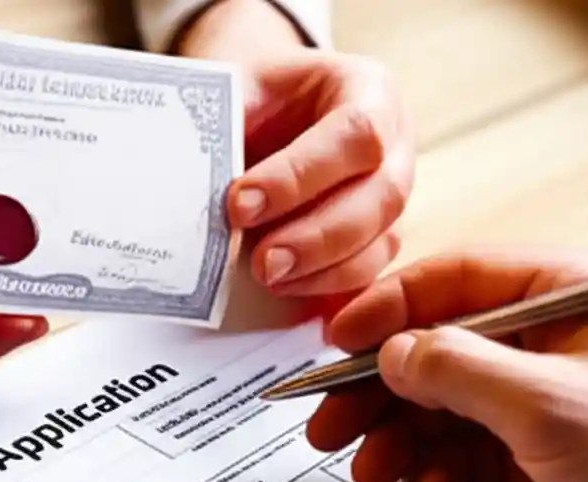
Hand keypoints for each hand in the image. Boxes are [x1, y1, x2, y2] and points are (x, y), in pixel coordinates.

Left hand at [176, 0, 414, 295]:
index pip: (356, 132)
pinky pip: (369, 268)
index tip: (241, 203)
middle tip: (262, 261)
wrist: (263, 107)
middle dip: (318, 235)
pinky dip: (328, 285)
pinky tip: (285, 287)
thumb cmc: (254, 95)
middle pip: (382, 194)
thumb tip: (193, 183)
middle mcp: (394, 141)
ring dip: (324, 268)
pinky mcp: (378, 234)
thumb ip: (224, 126)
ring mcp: (391, 191)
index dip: (300, 174)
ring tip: (268, 276)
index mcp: (368, 88)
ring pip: (381, 239)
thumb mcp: (238, 87)